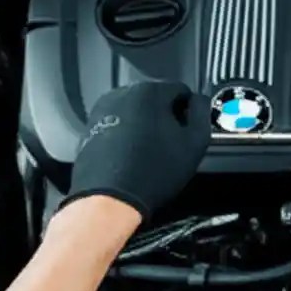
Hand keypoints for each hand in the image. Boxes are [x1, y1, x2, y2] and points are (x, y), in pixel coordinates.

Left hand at [63, 81, 209, 221]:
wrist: (109, 199)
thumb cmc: (154, 172)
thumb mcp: (194, 143)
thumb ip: (201, 112)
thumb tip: (198, 100)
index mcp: (150, 91)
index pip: (181, 90)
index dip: (188, 111)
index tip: (187, 132)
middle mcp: (123, 93)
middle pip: (156, 98)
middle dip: (165, 117)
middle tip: (170, 145)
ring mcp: (102, 108)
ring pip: (136, 111)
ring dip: (145, 125)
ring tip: (149, 153)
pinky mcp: (89, 125)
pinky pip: (118, 123)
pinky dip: (127, 135)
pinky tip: (130, 156)